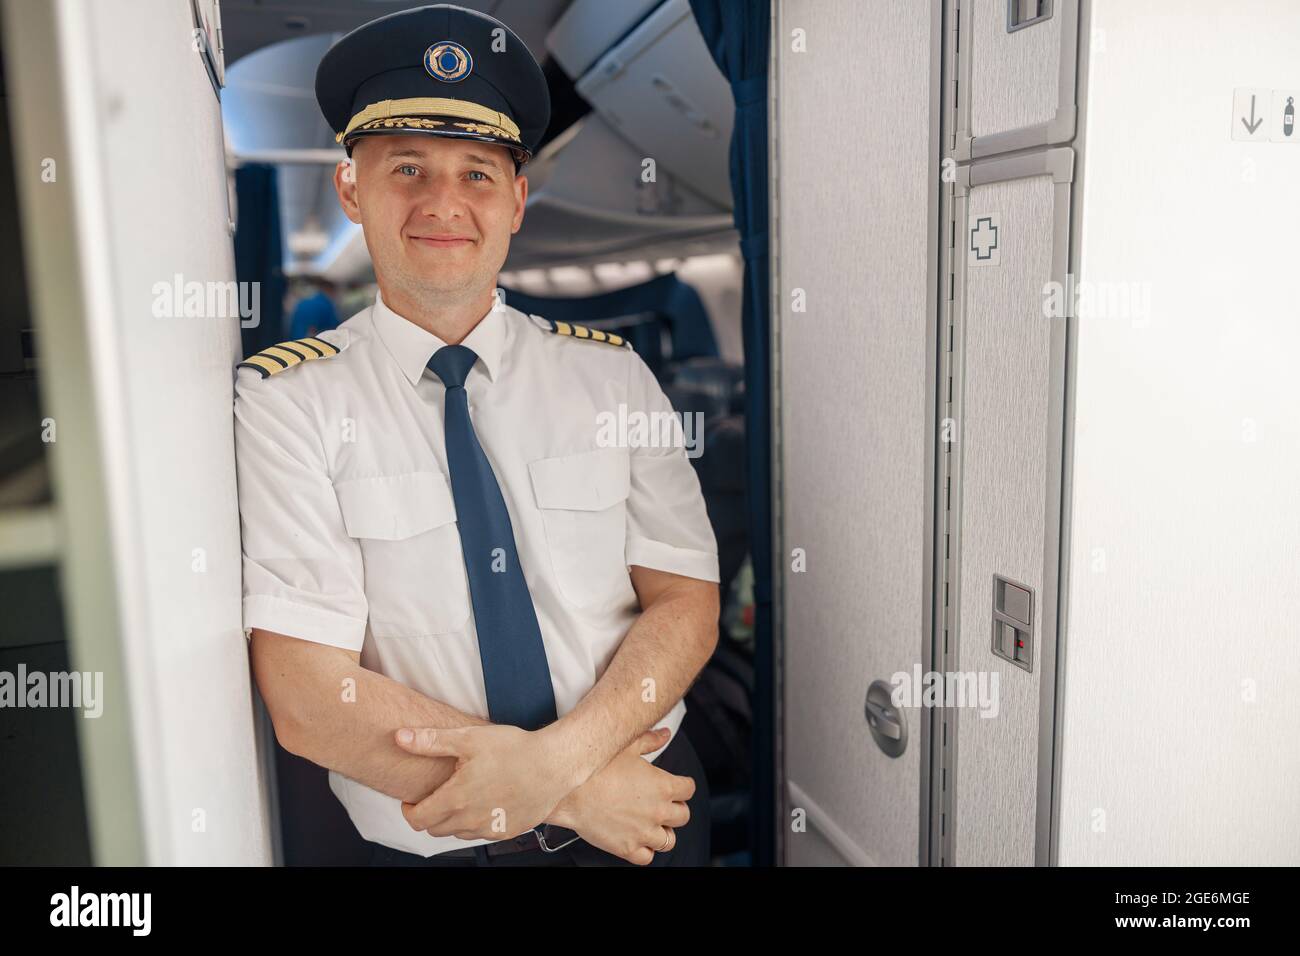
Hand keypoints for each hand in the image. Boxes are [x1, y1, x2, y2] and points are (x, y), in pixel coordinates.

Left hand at [393, 724, 573, 840]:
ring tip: (461, 797)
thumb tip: (401, 738)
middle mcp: (470, 819)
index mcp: (456, 798)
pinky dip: (475, 823)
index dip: (409, 810)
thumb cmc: (515, 749)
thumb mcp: (469, 738)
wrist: (554, 764)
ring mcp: (489, 828)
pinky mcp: (506, 832)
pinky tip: (483, 803)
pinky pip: (481, 835)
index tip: (412, 800)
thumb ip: (431, 741)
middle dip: (429, 815)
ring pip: (457, 833)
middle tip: (436, 796)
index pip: (418, 819)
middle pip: (434, 829)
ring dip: (452, 820)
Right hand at [548, 727, 694, 864]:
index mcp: (663, 786)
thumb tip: (664, 734)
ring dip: (662, 832)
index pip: (688, 789)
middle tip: (661, 804)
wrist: (568, 792)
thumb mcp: (626, 745)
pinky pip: (647, 857)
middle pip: (683, 816)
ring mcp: (643, 832)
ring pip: (668, 840)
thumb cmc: (595, 769)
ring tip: (650, 823)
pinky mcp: (627, 848)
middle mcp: (658, 811)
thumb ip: (650, 740)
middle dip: (675, 809)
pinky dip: (645, 850)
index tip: (677, 786)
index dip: (682, 786)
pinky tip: (636, 839)